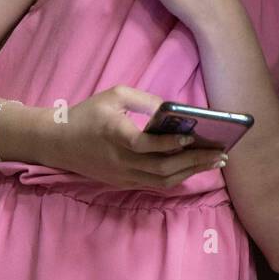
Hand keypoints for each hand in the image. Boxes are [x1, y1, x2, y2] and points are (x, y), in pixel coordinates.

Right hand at [44, 84, 229, 190]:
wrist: (57, 142)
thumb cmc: (88, 114)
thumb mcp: (114, 95)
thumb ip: (145, 100)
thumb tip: (174, 110)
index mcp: (114, 134)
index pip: (144, 145)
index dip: (169, 143)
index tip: (191, 137)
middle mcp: (119, 160)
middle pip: (161, 168)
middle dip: (195, 161)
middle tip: (221, 153)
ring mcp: (121, 175)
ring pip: (162, 180)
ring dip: (191, 172)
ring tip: (215, 161)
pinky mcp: (123, 183)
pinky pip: (155, 184)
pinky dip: (178, 177)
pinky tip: (195, 167)